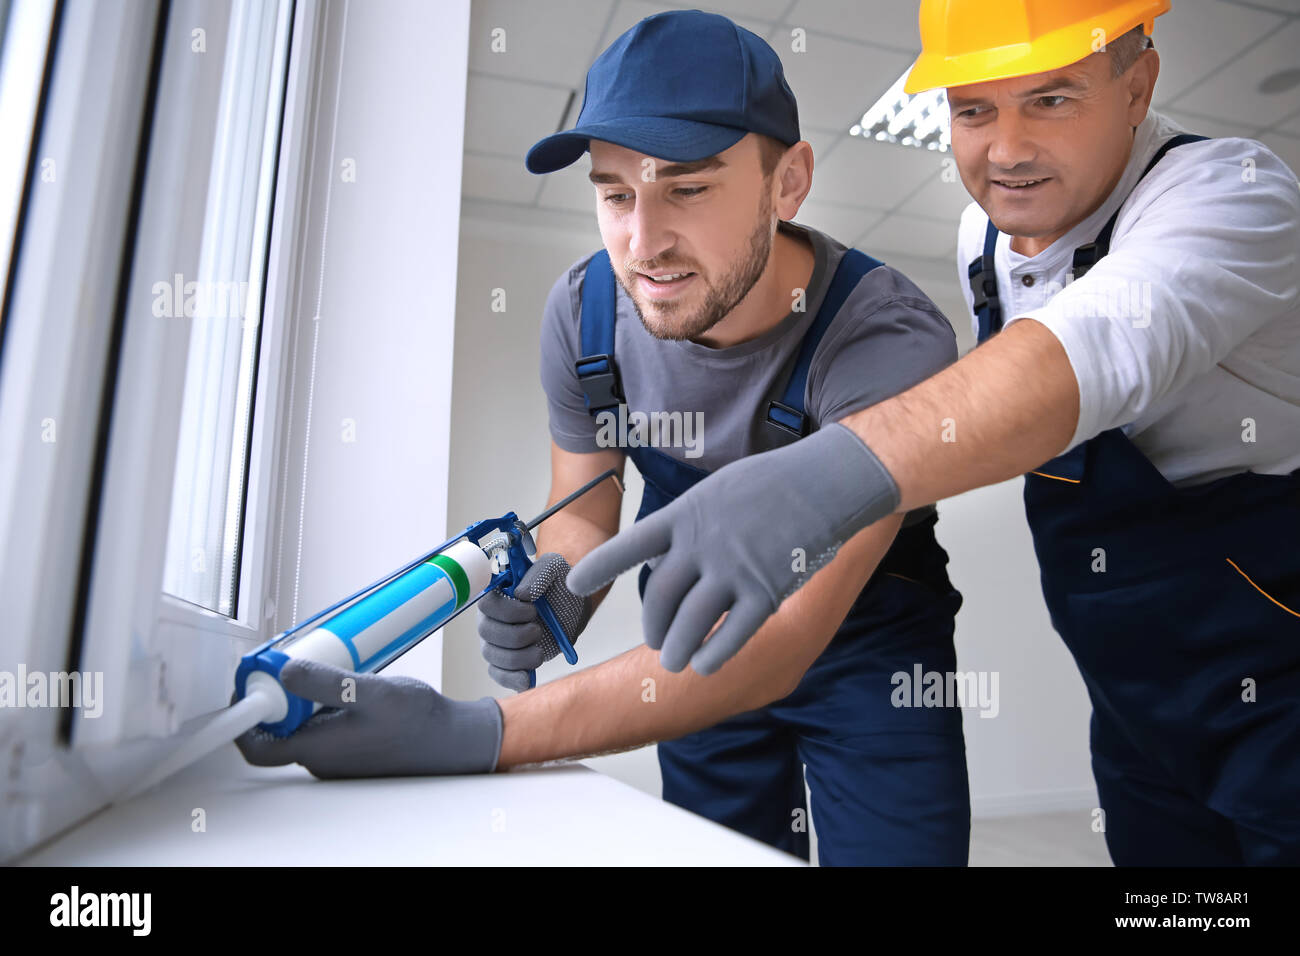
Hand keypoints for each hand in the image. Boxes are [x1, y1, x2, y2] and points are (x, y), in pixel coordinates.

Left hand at [234, 659, 501, 777]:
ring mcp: (337, 757)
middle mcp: (321, 758)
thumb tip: (283, 672)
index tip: (250, 685)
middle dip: (277, 696)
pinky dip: (323, 705)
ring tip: (321, 669)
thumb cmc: (418, 721)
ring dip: (303, 699)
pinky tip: (343, 685)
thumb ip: (325, 684)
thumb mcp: (371, 692)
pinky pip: (323, 727)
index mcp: (317, 749)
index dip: (244, 715)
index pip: (256, 745)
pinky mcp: (351, 750)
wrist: (453, 740)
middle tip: (288, 664)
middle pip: (278, 730)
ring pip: (302, 726)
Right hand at [477, 552, 591, 691]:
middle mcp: (491, 618)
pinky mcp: (506, 662)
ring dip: (519, 657)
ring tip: (540, 651)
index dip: (507, 611)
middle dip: (516, 635)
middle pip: (487, 632)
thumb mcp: (554, 570)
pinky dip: (513, 678)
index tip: (532, 610)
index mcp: (498, 594)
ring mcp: (496, 642)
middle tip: (538, 630)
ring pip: (493, 655)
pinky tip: (528, 676)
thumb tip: (521, 593)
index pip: (487, 604)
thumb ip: (538, 575)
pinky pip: (499, 674)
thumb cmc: (558, 584)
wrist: (572, 608)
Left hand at [567, 423, 898, 674]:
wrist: (825, 482)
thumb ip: (686, 525)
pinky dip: (715, 655)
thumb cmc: (771, 484)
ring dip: (678, 649)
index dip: (600, 566)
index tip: (574, 582)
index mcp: (685, 516)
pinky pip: (733, 635)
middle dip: (653, 626)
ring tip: (675, 662)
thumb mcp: (715, 491)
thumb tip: (661, 557)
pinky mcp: (766, 591)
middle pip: (659, 598)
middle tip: (656, 641)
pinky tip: (706, 666)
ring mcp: (734, 570)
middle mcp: (702, 545)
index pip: (630, 545)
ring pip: (692, 624)